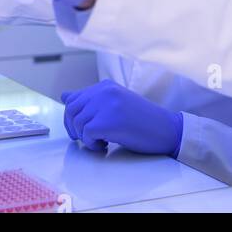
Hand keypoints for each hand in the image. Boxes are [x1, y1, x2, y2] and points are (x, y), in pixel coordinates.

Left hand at [62, 80, 183, 156]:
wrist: (167, 130)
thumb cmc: (143, 121)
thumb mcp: (115, 105)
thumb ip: (91, 100)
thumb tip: (65, 96)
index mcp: (106, 86)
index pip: (73, 99)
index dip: (72, 118)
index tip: (81, 129)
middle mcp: (105, 91)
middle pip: (71, 110)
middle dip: (73, 128)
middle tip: (87, 139)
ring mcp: (107, 105)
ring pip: (77, 123)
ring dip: (85, 138)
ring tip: (101, 142)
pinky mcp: (109, 121)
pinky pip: (86, 134)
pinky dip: (92, 144)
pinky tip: (105, 146)